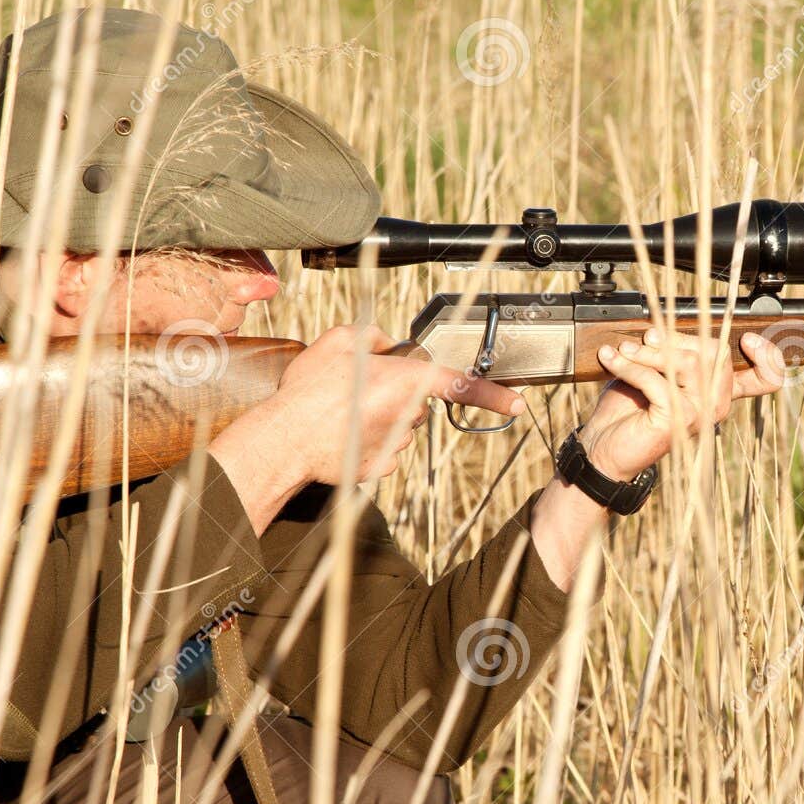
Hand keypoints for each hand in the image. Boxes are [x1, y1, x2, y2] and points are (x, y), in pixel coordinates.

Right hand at [209, 323, 524, 532]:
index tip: (518, 402)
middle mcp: (407, 415)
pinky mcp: (378, 469)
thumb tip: (384, 341)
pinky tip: (341, 437)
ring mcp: (394, 446)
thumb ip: (368, 335)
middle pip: (415, 404)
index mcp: (405, 381)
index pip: (460, 384)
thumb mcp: (336, 341)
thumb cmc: (310, 390)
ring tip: (341, 413)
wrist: (286, 439)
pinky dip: (365, 444)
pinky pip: (382, 452)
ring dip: (379, 420)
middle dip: (396, 396)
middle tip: (358, 390)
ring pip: (398, 429)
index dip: (493, 394)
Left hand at [576, 327, 787, 480]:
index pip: (766, 378)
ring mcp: (702, 413)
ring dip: (649, 352)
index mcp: (719, 391)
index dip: (769, 357)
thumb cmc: (629, 407)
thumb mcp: (657, 370)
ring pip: (688, 363)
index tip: (750, 339)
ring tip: (625, 351)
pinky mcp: (680, 419)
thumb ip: (675, 350)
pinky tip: (614, 362)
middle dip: (679, 337)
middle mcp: (717, 404)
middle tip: (647, 337)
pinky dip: (631, 367)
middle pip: (718, 352)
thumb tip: (668, 324)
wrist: (604, 445)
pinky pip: (659, 380)